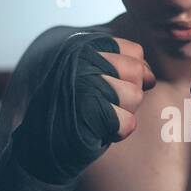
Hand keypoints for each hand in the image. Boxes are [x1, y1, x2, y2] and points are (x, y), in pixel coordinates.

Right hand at [0, 31, 153, 190]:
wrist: (39, 145)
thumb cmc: (71, 109)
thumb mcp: (91, 76)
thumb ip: (121, 67)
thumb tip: (151, 76)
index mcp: (83, 45)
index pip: (135, 51)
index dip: (135, 74)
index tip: (116, 87)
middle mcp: (81, 59)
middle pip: (138, 72)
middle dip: (130, 93)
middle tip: (105, 104)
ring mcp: (83, 84)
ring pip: (136, 96)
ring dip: (124, 112)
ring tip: (99, 115)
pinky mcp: (88, 111)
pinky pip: (128, 122)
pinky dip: (118, 132)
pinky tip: (98, 129)